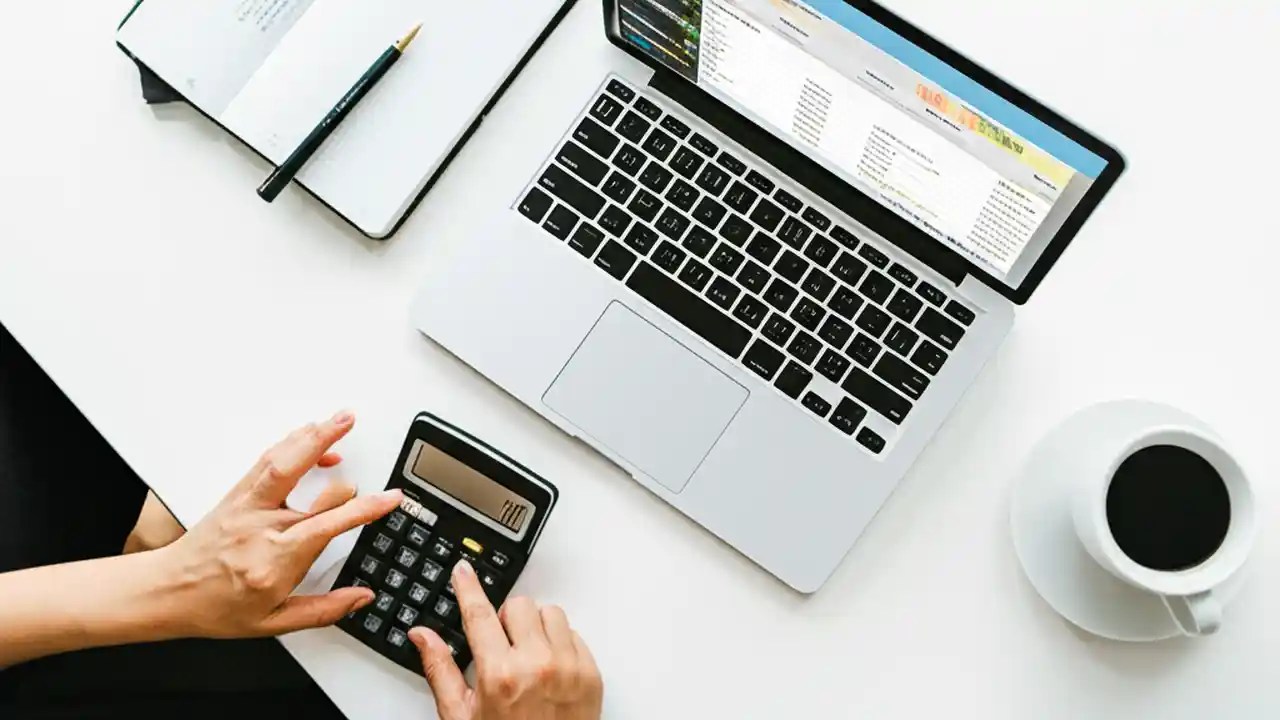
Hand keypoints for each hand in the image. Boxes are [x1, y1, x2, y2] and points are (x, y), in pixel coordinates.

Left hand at [157, 411, 401, 637]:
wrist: (168, 593)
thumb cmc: (216, 608)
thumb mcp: (273, 622)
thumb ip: (323, 610)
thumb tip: (360, 597)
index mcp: (274, 562)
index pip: (327, 526)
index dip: (363, 509)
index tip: (389, 499)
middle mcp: (260, 528)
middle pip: (305, 485)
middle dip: (337, 458)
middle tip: (363, 446)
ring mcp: (247, 506)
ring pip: (281, 462)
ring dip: (313, 436)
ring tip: (340, 418)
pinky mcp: (237, 494)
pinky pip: (267, 461)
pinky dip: (292, 444)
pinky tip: (310, 438)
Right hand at [410, 561, 603, 719]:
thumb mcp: (462, 716)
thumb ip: (441, 669)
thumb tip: (423, 636)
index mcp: (500, 674)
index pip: (479, 613)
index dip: (468, 587)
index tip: (464, 571)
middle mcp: (537, 665)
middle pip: (518, 605)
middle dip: (506, 619)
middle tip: (501, 644)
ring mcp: (568, 667)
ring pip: (550, 613)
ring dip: (536, 627)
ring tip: (527, 655)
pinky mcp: (591, 673)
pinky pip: (574, 634)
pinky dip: (560, 643)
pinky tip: (548, 667)